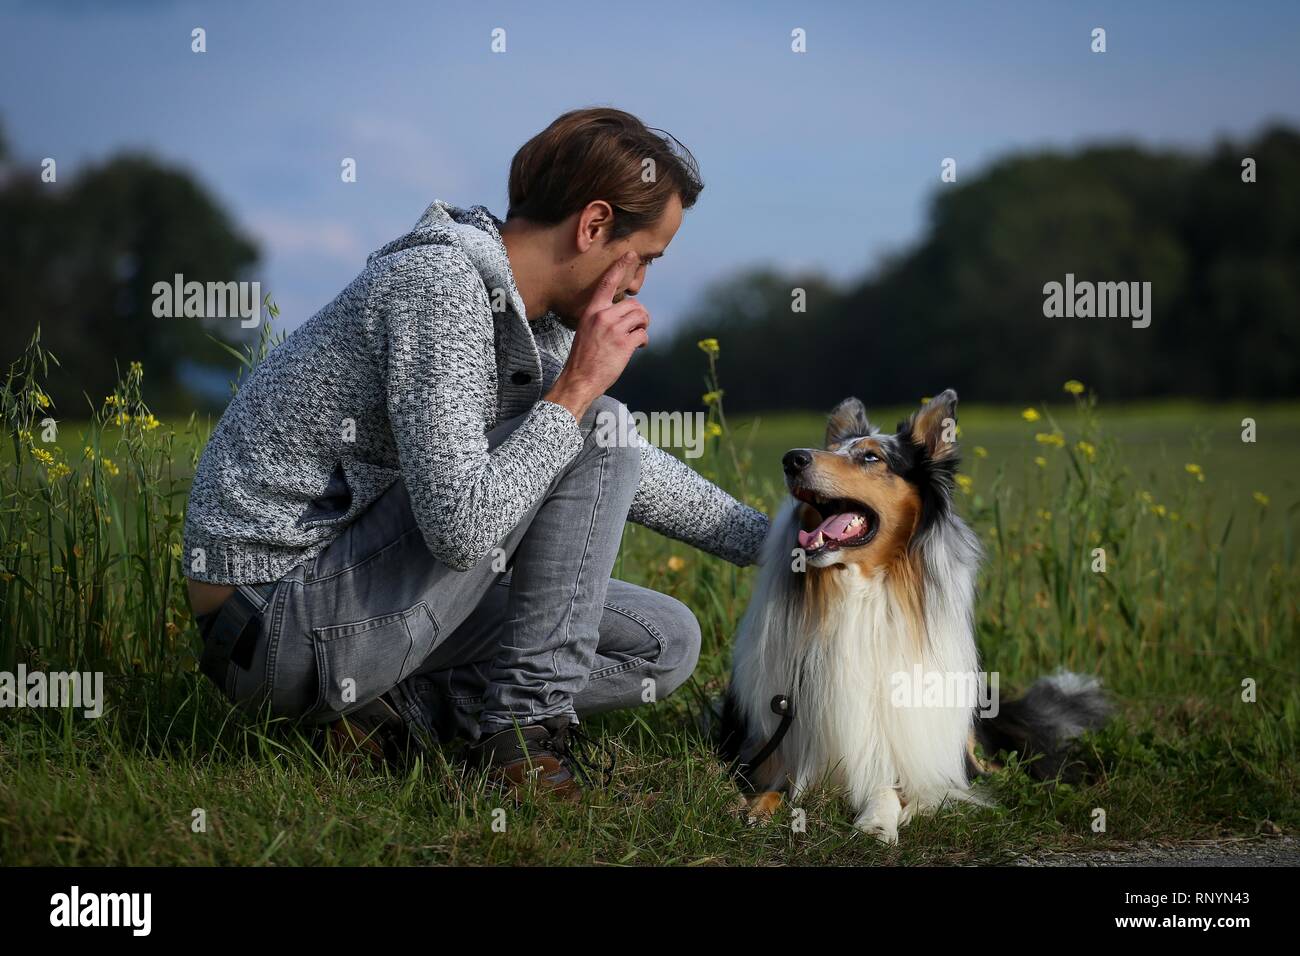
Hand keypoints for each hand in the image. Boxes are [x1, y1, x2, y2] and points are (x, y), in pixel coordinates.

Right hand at [544, 251, 649, 420]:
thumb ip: (601, 318)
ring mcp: (614, 330)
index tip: (631, 254)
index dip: (620, 267)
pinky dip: (644, 340)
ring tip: (637, 336)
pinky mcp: (624, 344)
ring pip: (641, 316)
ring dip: (643, 326)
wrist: (579, 378)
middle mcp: (603, 316)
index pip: (607, 283)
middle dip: (640, 315)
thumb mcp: (586, 330)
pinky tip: (638, 347)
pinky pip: (643, 334)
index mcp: (592, 311)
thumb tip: (621, 315)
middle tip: (638, 326)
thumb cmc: (583, 357)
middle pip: (634, 304)